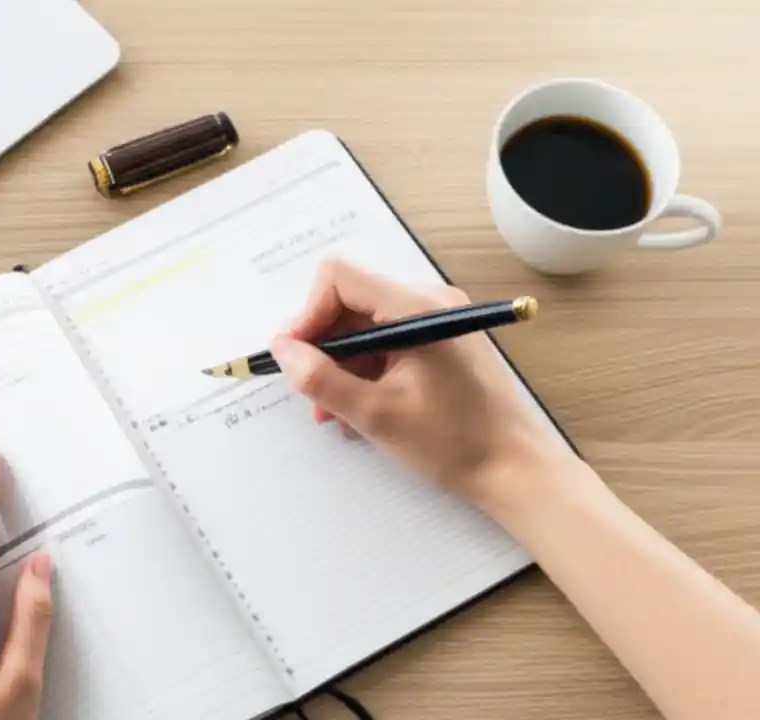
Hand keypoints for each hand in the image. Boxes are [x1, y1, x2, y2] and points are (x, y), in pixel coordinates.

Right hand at [269, 259, 570, 508]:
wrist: (515, 469)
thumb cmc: (456, 443)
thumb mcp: (374, 414)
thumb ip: (320, 378)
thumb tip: (282, 349)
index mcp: (416, 308)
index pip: (339, 278)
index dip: (307, 314)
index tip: (294, 356)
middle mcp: (428, 302)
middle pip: (349, 301)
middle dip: (322, 346)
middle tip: (308, 392)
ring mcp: (437, 320)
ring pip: (364, 325)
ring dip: (340, 364)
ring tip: (331, 411)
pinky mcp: (441, 341)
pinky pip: (386, 341)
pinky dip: (364, 369)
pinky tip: (358, 407)